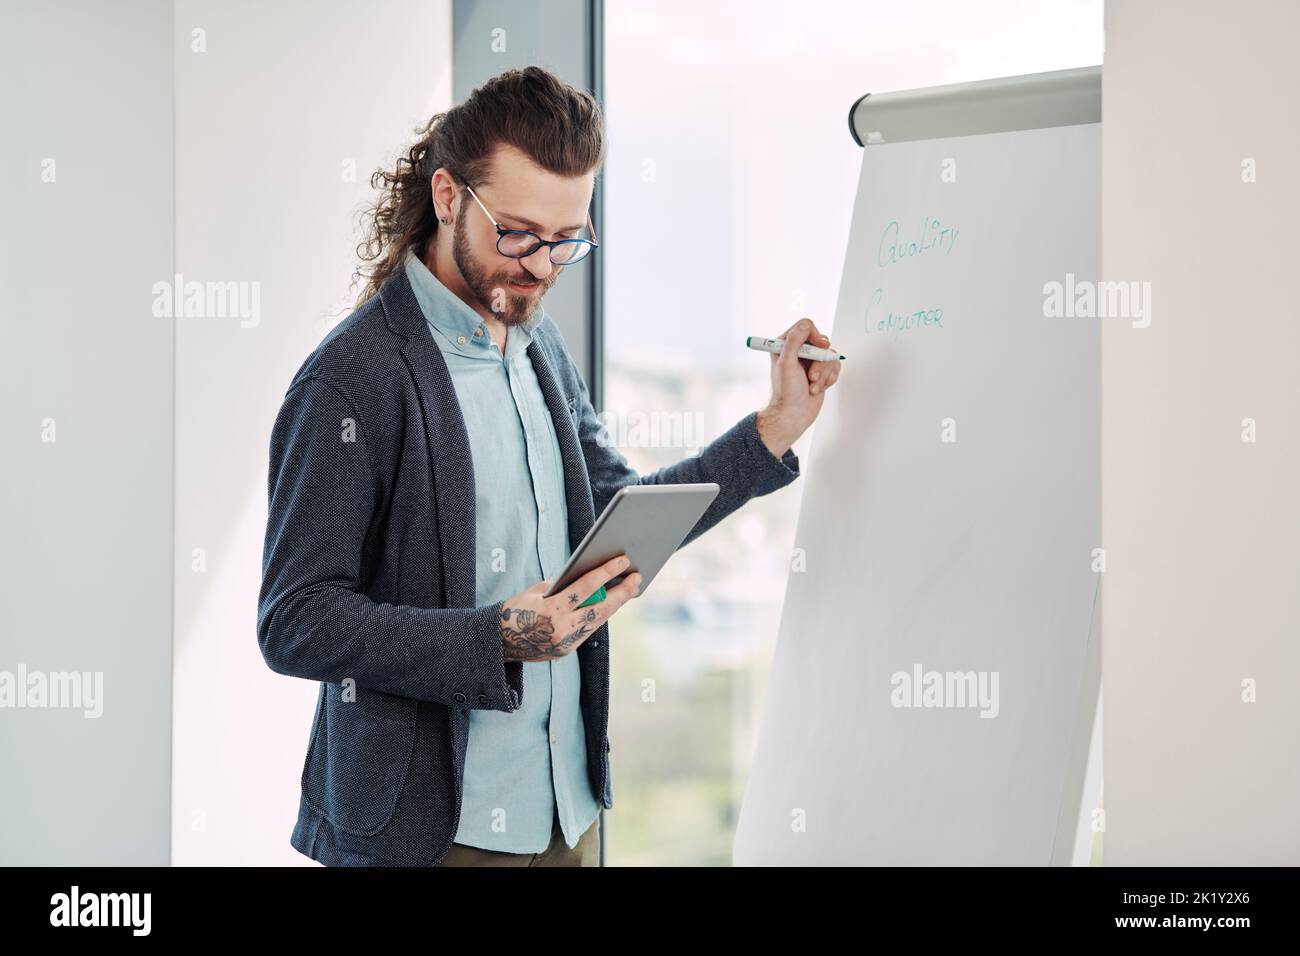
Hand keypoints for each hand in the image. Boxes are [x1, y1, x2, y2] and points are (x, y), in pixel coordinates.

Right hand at [499, 555, 642, 661]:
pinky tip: (609, 604)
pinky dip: (598, 616)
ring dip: (615, 604)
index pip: (586, 587)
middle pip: (601, 608)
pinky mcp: (567, 651)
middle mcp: (562, 629)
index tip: (623, 561)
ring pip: (598, 621)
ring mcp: (566, 643)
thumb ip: (560, 585)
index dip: (607, 573)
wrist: (498, 643)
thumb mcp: (534, 592)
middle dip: (622, 592)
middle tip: (636, 577)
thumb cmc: (515, 610)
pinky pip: (588, 629)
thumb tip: (587, 578)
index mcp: (552, 610)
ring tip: (629, 589)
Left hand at [756, 317, 841, 457]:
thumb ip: (794, 341)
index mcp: (785, 344)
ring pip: (830, 356)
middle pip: (822, 342)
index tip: (817, 348)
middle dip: (820, 361)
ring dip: (824, 374)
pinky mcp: (822, 371)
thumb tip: (805, 325)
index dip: (814, 336)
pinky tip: (817, 388)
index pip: (806, 327)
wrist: (794, 415)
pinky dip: (829, 379)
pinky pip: (835, 367)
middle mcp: (799, 351)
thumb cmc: (786, 393)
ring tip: (812, 386)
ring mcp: (811, 362)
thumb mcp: (786, 363)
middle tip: (812, 375)